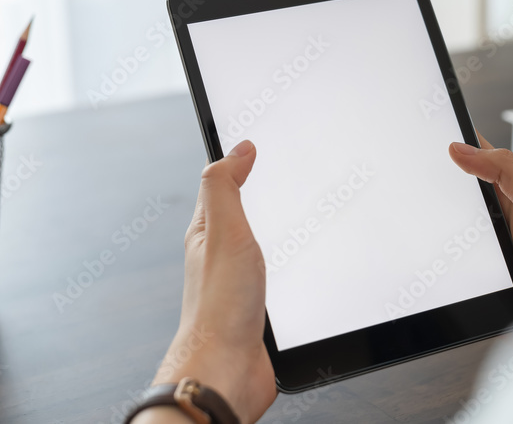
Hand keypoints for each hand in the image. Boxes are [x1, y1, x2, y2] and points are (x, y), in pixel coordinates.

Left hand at [151, 140, 275, 423]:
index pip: (223, 187)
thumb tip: (237, 148)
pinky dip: (293, 264)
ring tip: (298, 209)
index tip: (258, 142)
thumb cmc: (219, 307)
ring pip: (265, 246)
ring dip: (280, 230)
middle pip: (245, 214)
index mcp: (208, 233)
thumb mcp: (223, 231)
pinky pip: (280, 275)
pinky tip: (305, 264)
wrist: (227, 370)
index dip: (240, 163)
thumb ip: (226, 187)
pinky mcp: (261, 307)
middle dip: (263, 192)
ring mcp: (242, 282)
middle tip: (282, 169)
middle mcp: (222, 256)